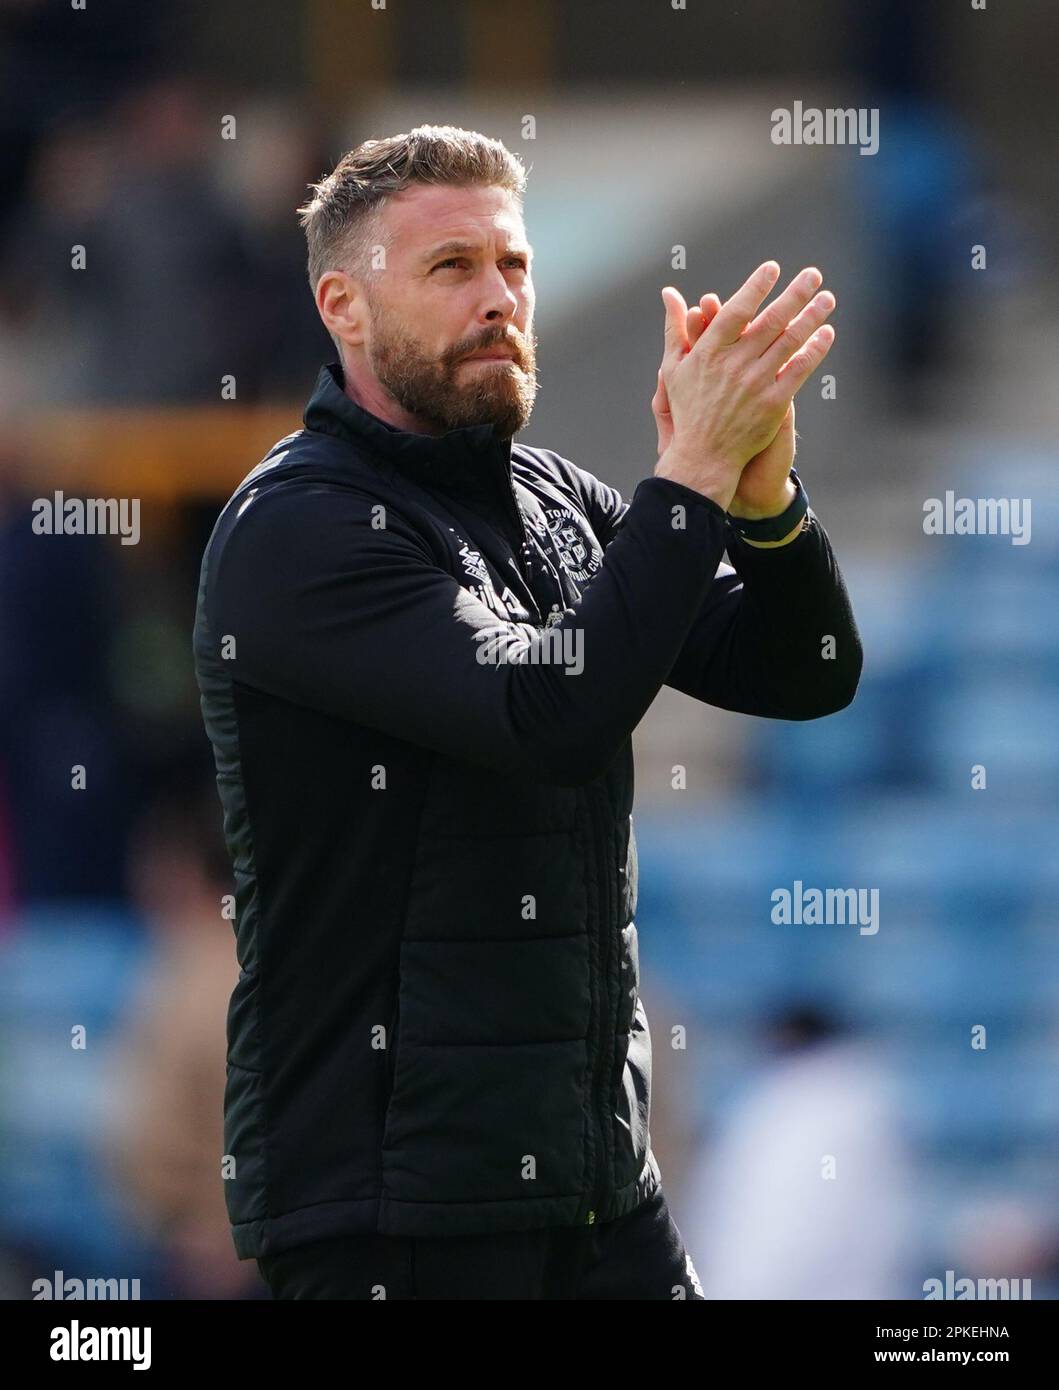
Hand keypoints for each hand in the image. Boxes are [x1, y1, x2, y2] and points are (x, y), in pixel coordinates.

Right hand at [652, 262, 834, 508]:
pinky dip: (814, 350)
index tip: (772, 269)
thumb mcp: (674, 367)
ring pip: (790, 341)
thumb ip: (676, 327)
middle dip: (795, 294)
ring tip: (827, 298)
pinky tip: (827, 333)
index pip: (736, 311)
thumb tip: (669, 292)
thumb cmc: (687, 409)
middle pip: (771, 321)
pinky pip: (799, 370)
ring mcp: (755, 384)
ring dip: (811, 316)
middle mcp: (734, 365)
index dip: (755, 288)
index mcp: (708, 352)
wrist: (703, 457)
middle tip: (814, 274)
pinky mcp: (773, 404)